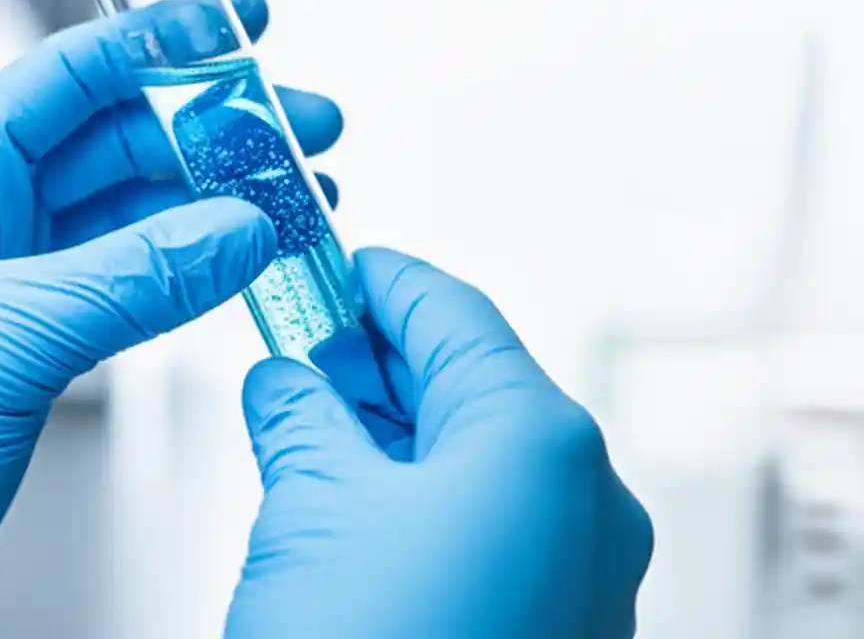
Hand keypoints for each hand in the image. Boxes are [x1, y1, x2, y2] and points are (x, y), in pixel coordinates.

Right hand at [228, 249, 652, 637]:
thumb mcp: (310, 505)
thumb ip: (298, 415)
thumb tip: (285, 382)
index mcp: (540, 442)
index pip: (452, 314)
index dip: (378, 280)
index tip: (332, 263)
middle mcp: (581, 502)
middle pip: (468, 384)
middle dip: (375, 360)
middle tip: (302, 339)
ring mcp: (574, 571)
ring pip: (474, 460)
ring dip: (389, 430)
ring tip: (309, 414)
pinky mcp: (548, 621)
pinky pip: (484, 526)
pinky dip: (416, 496)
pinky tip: (348, 495)